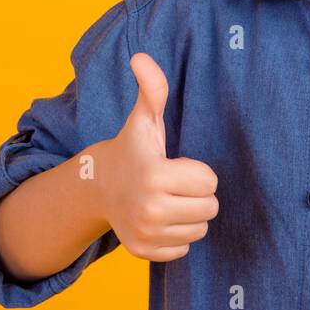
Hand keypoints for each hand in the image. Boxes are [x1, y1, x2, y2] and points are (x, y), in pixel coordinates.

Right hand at [93, 52, 218, 261]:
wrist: (100, 186)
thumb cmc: (133, 149)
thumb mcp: (144, 119)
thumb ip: (152, 89)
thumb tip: (141, 57)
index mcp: (155, 176)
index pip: (209, 181)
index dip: (198, 171)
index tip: (177, 165)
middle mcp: (149, 210)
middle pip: (210, 208)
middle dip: (198, 193)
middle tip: (174, 183)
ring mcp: (145, 235)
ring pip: (200, 230)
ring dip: (190, 215)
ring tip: (168, 199)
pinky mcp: (144, 252)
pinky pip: (184, 248)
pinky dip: (178, 235)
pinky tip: (161, 218)